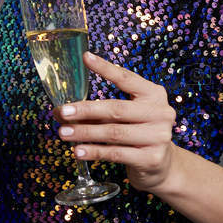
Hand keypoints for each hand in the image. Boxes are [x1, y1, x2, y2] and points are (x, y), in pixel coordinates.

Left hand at [55, 51, 179, 194]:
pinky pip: (116, 153)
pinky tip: (78, 151)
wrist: (160, 164)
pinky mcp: (152, 158)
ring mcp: (159, 136)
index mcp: (154, 95)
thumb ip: (100, 110)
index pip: (127, 78)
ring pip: (114, 132)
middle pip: (117, 109)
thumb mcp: (125, 117)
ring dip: (85, 132)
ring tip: (64, 133)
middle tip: (62, 112)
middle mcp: (161, 113)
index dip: (106, 68)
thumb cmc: (137, 133)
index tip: (85, 58)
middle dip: (86, 110)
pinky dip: (94, 152)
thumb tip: (62, 112)